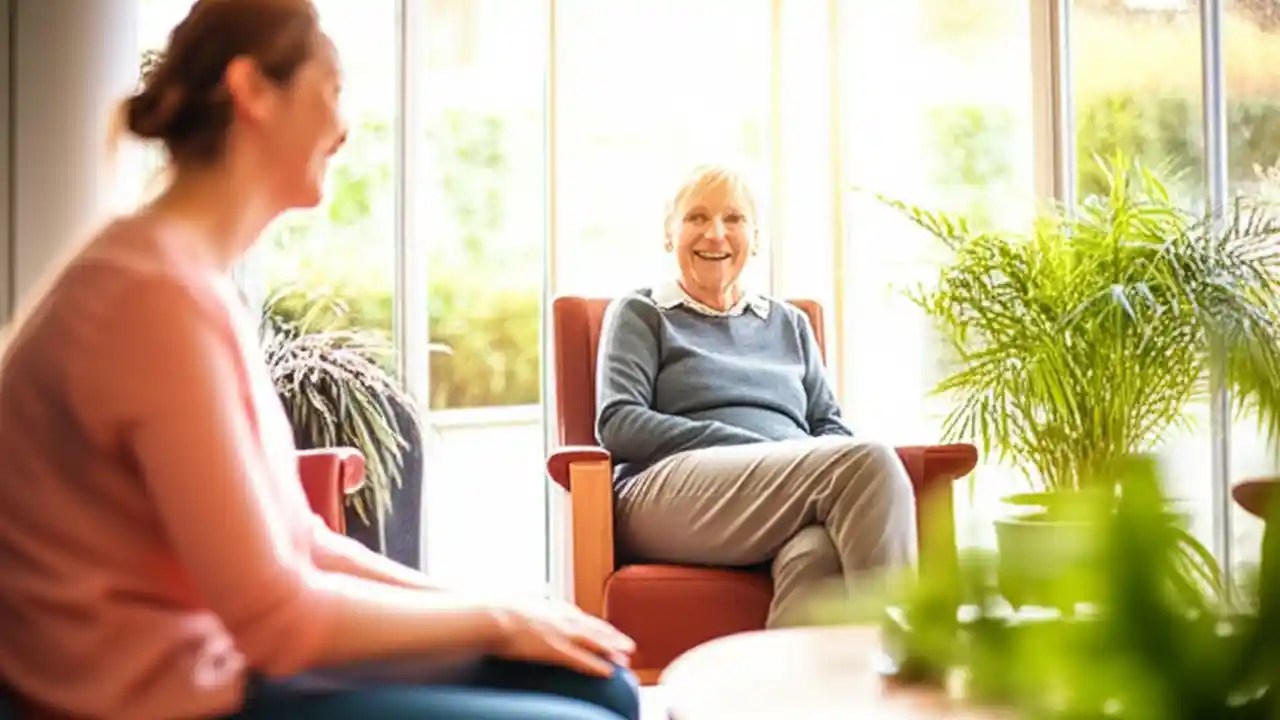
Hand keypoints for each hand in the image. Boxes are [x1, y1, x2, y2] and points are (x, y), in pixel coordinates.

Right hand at [491, 598, 635, 676]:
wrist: (493, 615)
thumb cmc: (499, 610)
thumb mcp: (517, 601)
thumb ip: (529, 601)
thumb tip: (528, 595)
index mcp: (552, 607)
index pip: (580, 617)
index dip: (596, 626)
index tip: (608, 630)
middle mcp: (561, 618)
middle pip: (593, 628)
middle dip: (612, 637)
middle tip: (629, 645)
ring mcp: (560, 633)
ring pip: (593, 642)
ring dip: (612, 649)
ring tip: (626, 657)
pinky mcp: (555, 649)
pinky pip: (580, 659)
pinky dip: (596, 665)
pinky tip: (608, 672)